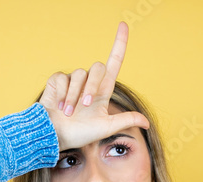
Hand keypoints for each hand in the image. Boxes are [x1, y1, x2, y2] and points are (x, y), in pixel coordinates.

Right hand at [38, 21, 149, 151]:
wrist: (55, 136)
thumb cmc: (80, 134)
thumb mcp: (106, 128)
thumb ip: (126, 120)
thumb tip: (147, 123)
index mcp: (102, 91)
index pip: (114, 62)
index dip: (119, 44)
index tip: (124, 25)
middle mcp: (89, 83)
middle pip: (98, 67)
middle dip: (92, 86)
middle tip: (84, 106)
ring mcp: (73, 81)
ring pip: (80, 74)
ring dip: (74, 96)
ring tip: (68, 112)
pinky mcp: (58, 81)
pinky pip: (63, 78)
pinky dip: (63, 94)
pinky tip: (59, 107)